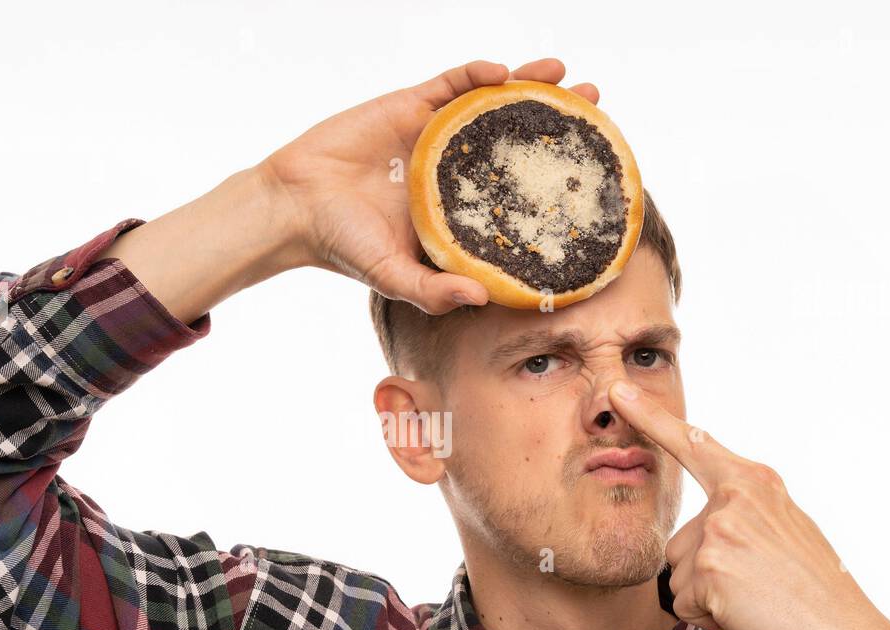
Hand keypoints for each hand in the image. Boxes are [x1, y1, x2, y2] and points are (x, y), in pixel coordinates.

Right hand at [257, 58, 600, 314]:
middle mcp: (456, 170)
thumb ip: (434, 292)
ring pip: (492, 105)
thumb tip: (481, 298)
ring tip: (563, 73)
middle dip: (558, 122)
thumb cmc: (343, 246)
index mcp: (460, 209)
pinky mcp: (410, 107)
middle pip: (518, 139)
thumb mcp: (393, 277)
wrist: (293, 205)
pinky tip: (499, 72)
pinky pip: (450, 85)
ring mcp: (436, 136)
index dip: (555, 178)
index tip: (593, 171)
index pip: (520, 189)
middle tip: (595, 105)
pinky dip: (475, 75)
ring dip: (528, 87)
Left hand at [606, 379, 889, 629]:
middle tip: (758, 587)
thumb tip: (704, 530)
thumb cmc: (813, 594)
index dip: (649, 418)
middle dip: (705, 575)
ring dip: (706, 598)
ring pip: (677, 574)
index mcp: (755, 482)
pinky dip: (709, 618)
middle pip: (678, 541)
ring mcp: (720, 530)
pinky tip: (747, 615)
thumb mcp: (783, 530)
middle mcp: (735, 497)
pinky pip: (682, 602)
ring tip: (755, 601)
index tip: (617, 391)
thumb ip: (740, 515)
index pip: (693, 444)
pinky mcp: (709, 567)